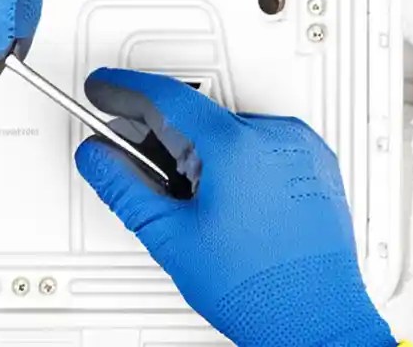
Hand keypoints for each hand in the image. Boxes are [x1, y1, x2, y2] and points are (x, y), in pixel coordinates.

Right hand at [75, 69, 395, 346]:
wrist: (316, 322)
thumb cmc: (258, 290)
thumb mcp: (169, 235)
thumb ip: (122, 185)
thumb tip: (97, 155)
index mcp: (236, 148)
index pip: (165, 97)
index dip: (124, 90)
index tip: (101, 90)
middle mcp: (274, 138)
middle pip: (195, 112)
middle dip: (155, 130)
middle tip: (128, 155)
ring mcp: (299, 150)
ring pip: (226, 127)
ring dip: (194, 147)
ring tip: (184, 196)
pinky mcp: (315, 165)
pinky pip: (259, 142)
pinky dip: (231, 158)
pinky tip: (219, 196)